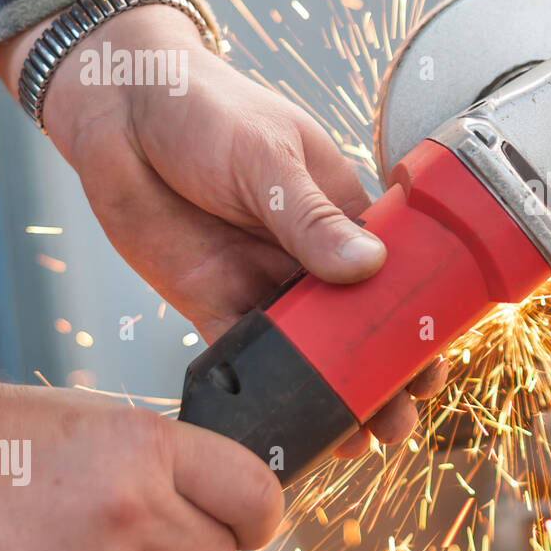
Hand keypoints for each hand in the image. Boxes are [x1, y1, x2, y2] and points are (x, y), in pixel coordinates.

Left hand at [0, 5, 445, 450]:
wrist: (118, 110)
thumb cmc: (205, 109)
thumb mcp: (268, 156)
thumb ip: (310, 218)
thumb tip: (367, 266)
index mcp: (342, 215)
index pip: (396, 278)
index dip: (417, 326)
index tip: (432, 367)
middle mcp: (310, 258)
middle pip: (357, 329)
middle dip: (382, 378)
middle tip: (396, 421)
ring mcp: (264, 284)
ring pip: (308, 355)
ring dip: (330, 397)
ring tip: (353, 441)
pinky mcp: (213, 305)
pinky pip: (245, 361)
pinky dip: (264, 395)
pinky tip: (282, 426)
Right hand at [0, 349, 282, 550]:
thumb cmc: (25, 439)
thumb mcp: (117, 425)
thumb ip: (180, 466)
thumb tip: (238, 509)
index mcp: (150, 448)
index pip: (253, 496)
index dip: (263, 516)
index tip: (255, 522)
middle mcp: (128, 508)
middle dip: (199, 549)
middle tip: (159, 530)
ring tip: (107, 550)